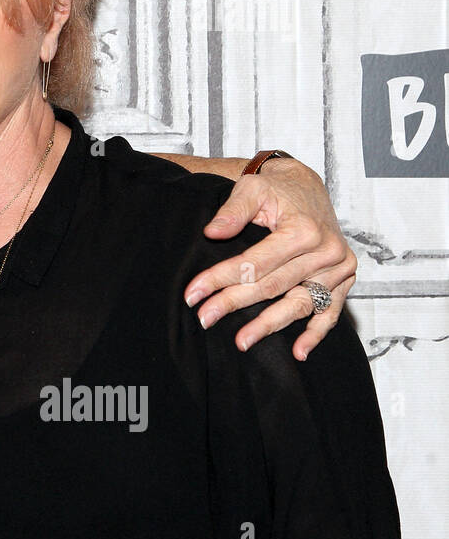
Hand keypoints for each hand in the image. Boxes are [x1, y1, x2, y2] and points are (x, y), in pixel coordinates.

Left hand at [183, 158, 355, 360]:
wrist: (305, 186)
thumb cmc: (276, 189)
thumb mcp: (252, 188)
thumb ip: (232, 210)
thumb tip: (212, 232)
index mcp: (304, 230)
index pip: (255, 263)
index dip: (221, 279)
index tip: (194, 294)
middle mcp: (326, 250)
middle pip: (272, 286)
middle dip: (234, 303)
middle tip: (205, 318)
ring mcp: (338, 268)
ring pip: (299, 303)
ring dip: (269, 325)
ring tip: (242, 341)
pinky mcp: (343, 278)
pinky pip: (330, 311)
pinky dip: (315, 333)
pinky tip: (298, 352)